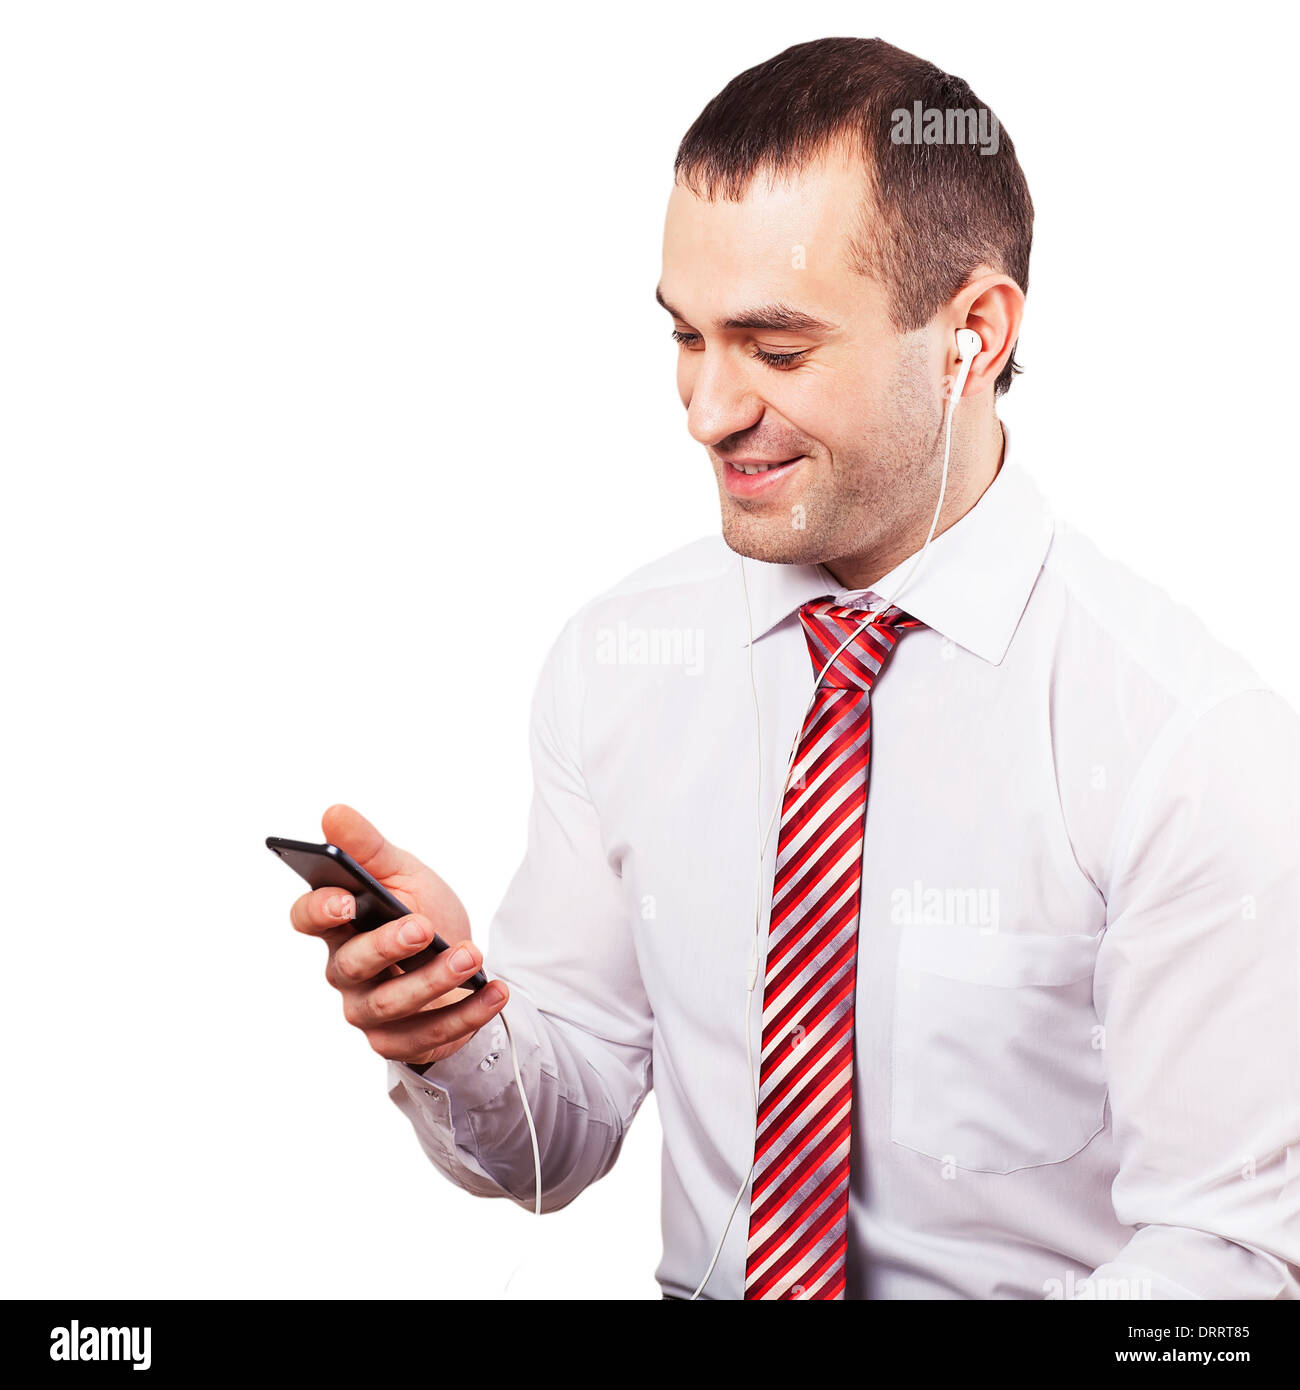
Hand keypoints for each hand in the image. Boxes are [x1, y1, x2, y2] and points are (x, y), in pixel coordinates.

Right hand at [288, 803, 508, 1067]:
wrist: (458, 962)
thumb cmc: (419, 911)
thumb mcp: (401, 873)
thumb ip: (368, 848)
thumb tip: (334, 812)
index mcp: (338, 923)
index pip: (306, 918)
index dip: (319, 911)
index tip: (346, 900)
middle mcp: (344, 970)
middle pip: (351, 964)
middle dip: (386, 947)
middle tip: (422, 927)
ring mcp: (368, 1010)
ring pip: (390, 1003)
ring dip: (434, 980)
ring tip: (472, 955)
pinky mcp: (398, 1042)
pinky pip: (427, 1036)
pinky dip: (466, 1013)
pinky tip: (494, 990)